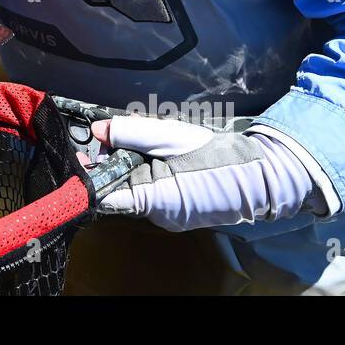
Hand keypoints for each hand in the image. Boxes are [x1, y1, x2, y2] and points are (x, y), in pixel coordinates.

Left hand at [78, 114, 320, 231]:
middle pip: (122, 187)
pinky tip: (155, 148)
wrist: (261, 173)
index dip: (92, 173)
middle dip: (114, 160)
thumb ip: (131, 132)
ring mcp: (172, 214)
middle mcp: (159, 215)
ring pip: (138, 186)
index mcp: (153, 202)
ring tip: (135, 134)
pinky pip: (156, 187)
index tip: (82, 152)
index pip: (107, 195)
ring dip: (132, 161)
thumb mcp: (170, 136)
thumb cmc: (215, 155)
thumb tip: (97, 130)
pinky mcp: (182, 207)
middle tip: (111, 132)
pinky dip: (150, 168)